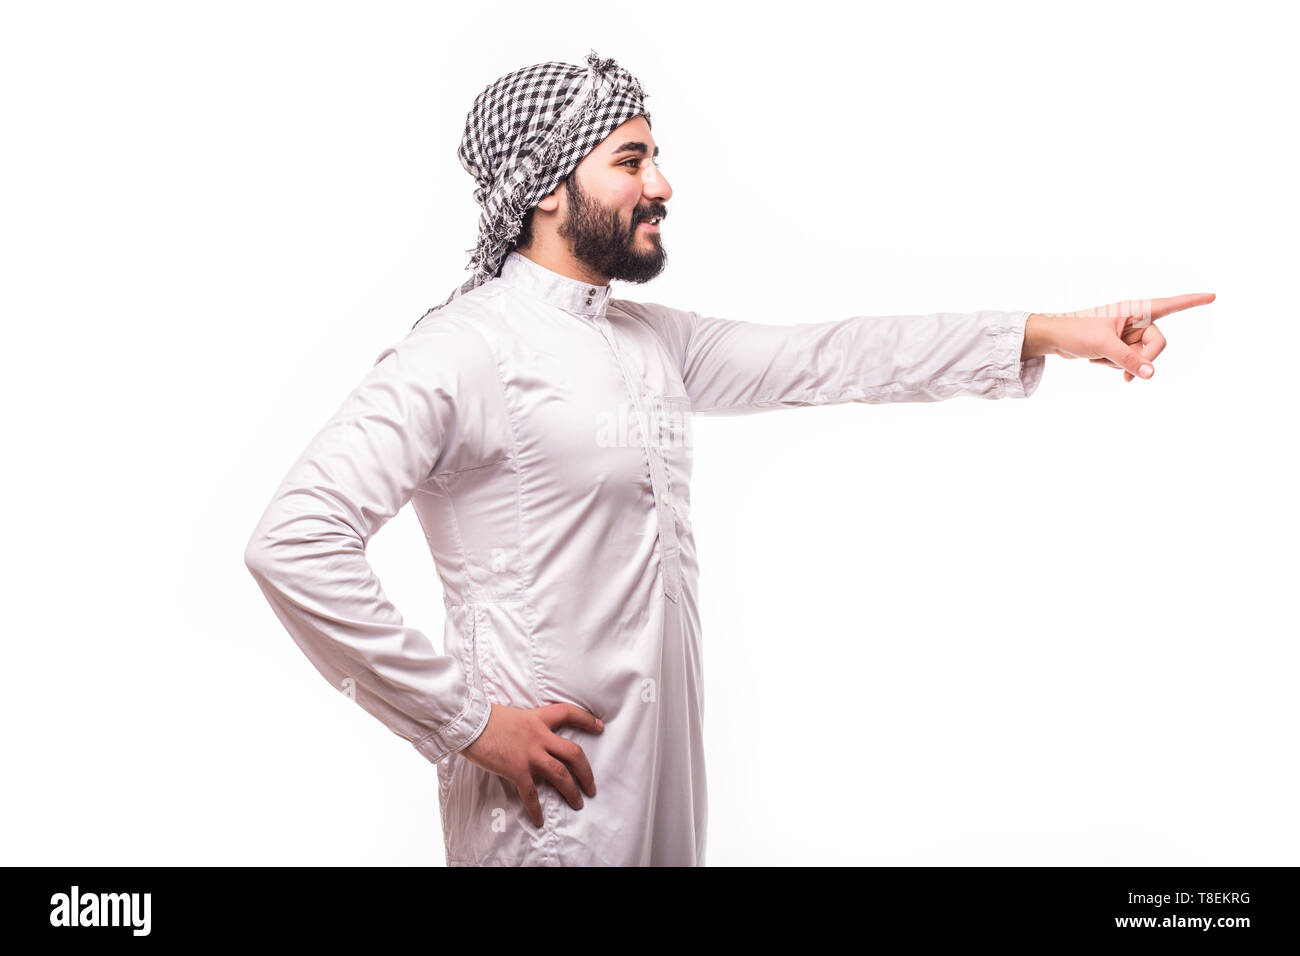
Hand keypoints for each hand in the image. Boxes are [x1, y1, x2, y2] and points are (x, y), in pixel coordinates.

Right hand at [459, 702, 603, 826]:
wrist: (469, 723)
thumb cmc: (487, 719)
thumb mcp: (515, 716)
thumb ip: (529, 726)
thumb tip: (535, 739)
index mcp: (538, 718)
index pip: (569, 713)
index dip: (587, 720)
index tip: (599, 726)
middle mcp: (539, 736)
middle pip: (573, 753)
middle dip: (586, 772)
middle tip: (591, 786)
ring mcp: (529, 753)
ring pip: (560, 774)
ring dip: (572, 791)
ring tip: (578, 803)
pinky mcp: (516, 769)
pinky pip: (531, 794)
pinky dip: (536, 809)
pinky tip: (539, 820)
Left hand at [1026, 293, 1215, 381]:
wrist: (1053, 338)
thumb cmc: (1076, 332)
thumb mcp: (1104, 346)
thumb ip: (1129, 360)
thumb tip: (1150, 375)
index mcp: (1135, 309)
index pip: (1170, 305)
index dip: (1192, 302)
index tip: (1212, 296)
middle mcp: (1135, 320)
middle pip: (1157, 345)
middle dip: (1140, 358)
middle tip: (1119, 364)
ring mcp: (1128, 334)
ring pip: (1142, 357)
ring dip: (1121, 363)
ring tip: (1099, 355)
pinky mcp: (1120, 346)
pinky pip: (1129, 362)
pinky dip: (1116, 366)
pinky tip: (1098, 362)